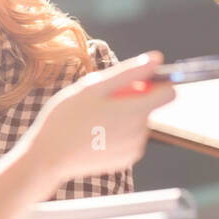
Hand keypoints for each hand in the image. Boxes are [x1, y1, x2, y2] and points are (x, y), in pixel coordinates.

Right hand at [27, 51, 173, 185]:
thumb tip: (157, 59)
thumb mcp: (94, 86)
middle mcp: (141, 132)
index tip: (137, 80)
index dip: (156, 82)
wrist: (49, 156)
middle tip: (101, 101)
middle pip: (150, 105)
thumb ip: (129, 72)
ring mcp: (134, 149)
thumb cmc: (66, 117)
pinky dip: (118, 132)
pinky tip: (95, 133)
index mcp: (136, 111)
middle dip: (131, 99)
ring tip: (94, 118)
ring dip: (123, 115)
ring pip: (139, 121)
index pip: (169, 92)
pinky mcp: (126, 160)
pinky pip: (130, 137)